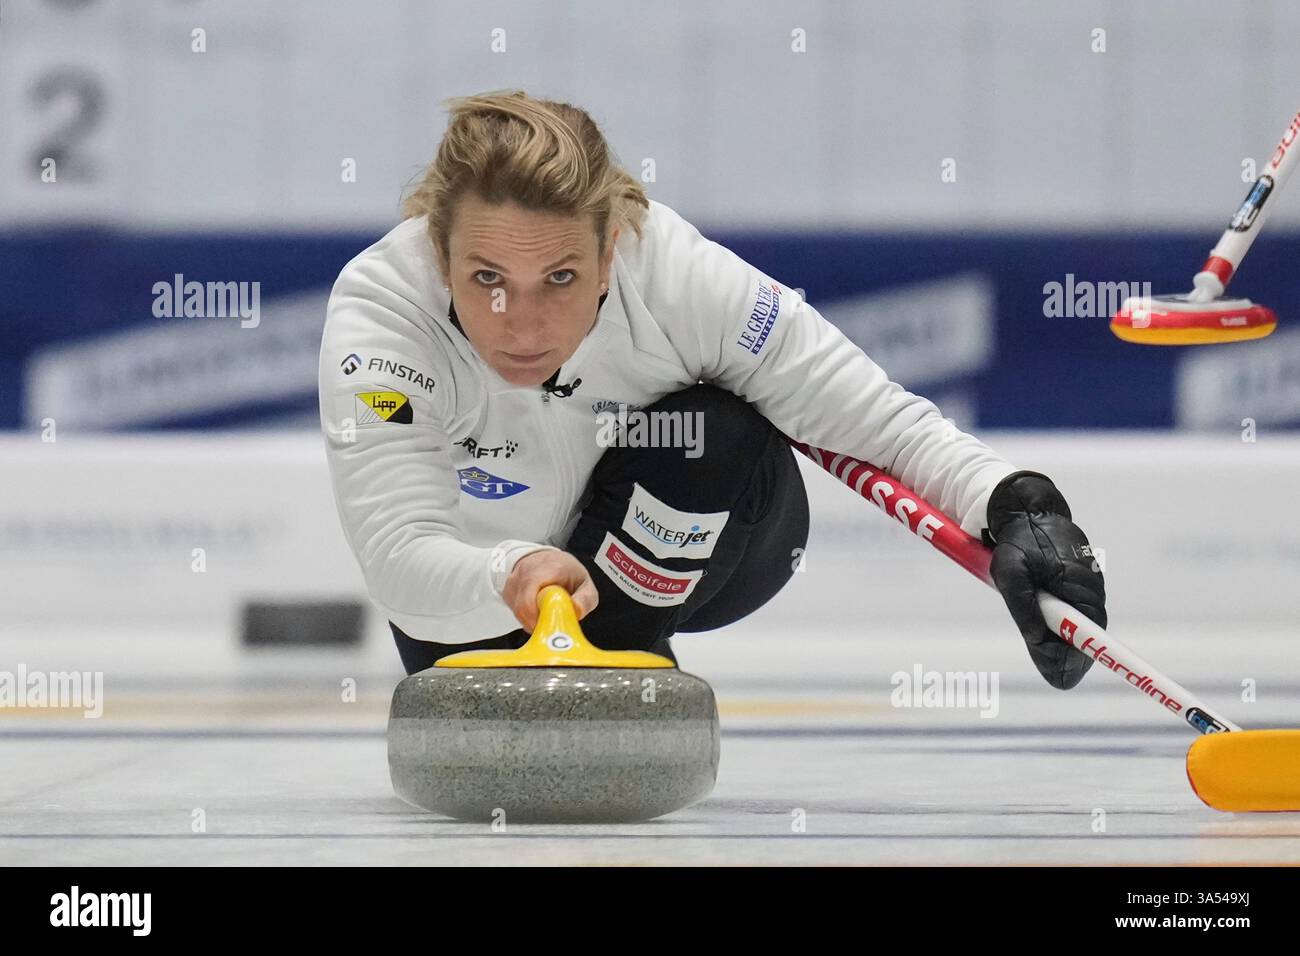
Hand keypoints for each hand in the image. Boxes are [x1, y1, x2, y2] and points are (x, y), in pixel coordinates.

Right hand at [502, 549, 598, 631]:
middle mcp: (528, 569)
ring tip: (545, 615)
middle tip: (548, 626)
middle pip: (523, 605)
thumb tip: (576, 611)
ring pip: (517, 609)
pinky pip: (513, 609)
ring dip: (530, 620)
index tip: (550, 622)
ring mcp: (515, 578)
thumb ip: (585, 599)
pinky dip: (524, 616)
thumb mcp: (586, 585)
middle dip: (535, 622)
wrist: (551, 561)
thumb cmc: (567, 574)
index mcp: (550, 567)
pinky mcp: (507, 589)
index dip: (539, 612)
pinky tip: (536, 610)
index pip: (535, 589)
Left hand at [985, 471, 1106, 689]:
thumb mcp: (1012, 573)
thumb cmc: (1018, 540)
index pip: (1089, 635)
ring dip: (1063, 643)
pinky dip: (1061, 628)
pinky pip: (1074, 616)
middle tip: (1054, 676)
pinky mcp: (1079, 588)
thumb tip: (1037, 638)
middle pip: (1087, 638)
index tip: (1062, 680)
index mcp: (1079, 586)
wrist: (1028, 512)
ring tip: (1046, 656)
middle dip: (1068, 657)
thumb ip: (1024, 606)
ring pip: (1079, 629)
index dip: (1075, 660)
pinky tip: (1046, 634)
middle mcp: (1090, 591)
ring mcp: (1087, 590)